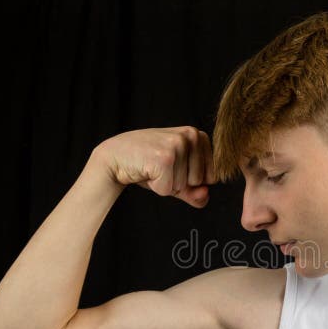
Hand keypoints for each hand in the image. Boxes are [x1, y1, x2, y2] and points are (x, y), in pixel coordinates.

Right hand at [92, 126, 217, 207]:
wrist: (115, 157)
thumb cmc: (149, 166)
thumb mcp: (178, 179)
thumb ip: (196, 192)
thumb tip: (205, 193)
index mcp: (199, 136)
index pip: (212, 178)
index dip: (190, 180)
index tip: (173, 166)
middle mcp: (191, 135)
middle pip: (199, 182)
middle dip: (178, 182)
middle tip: (160, 166)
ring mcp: (178, 144)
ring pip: (183, 186)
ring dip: (166, 184)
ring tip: (153, 167)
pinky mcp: (164, 157)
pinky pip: (168, 190)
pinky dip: (156, 187)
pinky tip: (146, 170)